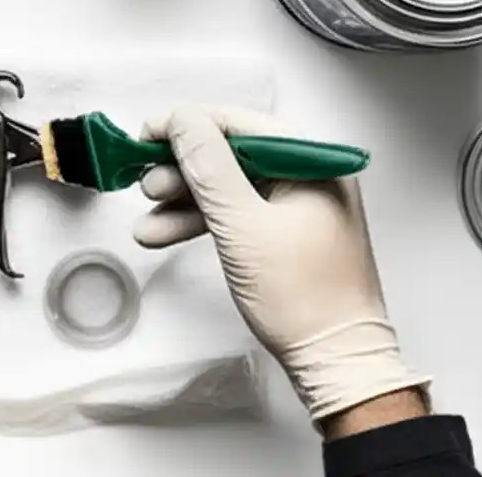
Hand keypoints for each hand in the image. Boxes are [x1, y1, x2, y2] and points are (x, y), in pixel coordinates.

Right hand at [132, 106, 428, 425]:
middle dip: (181, 170)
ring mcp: (297, 206)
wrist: (337, 362)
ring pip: (228, 187)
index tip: (144, 136)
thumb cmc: (302, 297)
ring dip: (183, 201)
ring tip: (147, 219)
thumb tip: (181, 119)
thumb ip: (208, 167)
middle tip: (144, 184)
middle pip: (230, 154)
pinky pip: (236, 214)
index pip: (238, 123)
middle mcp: (308, 176)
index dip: (186, 126)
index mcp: (311, 161)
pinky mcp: (285, 234)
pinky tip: (164, 233)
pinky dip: (201, 223)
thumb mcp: (241, 224)